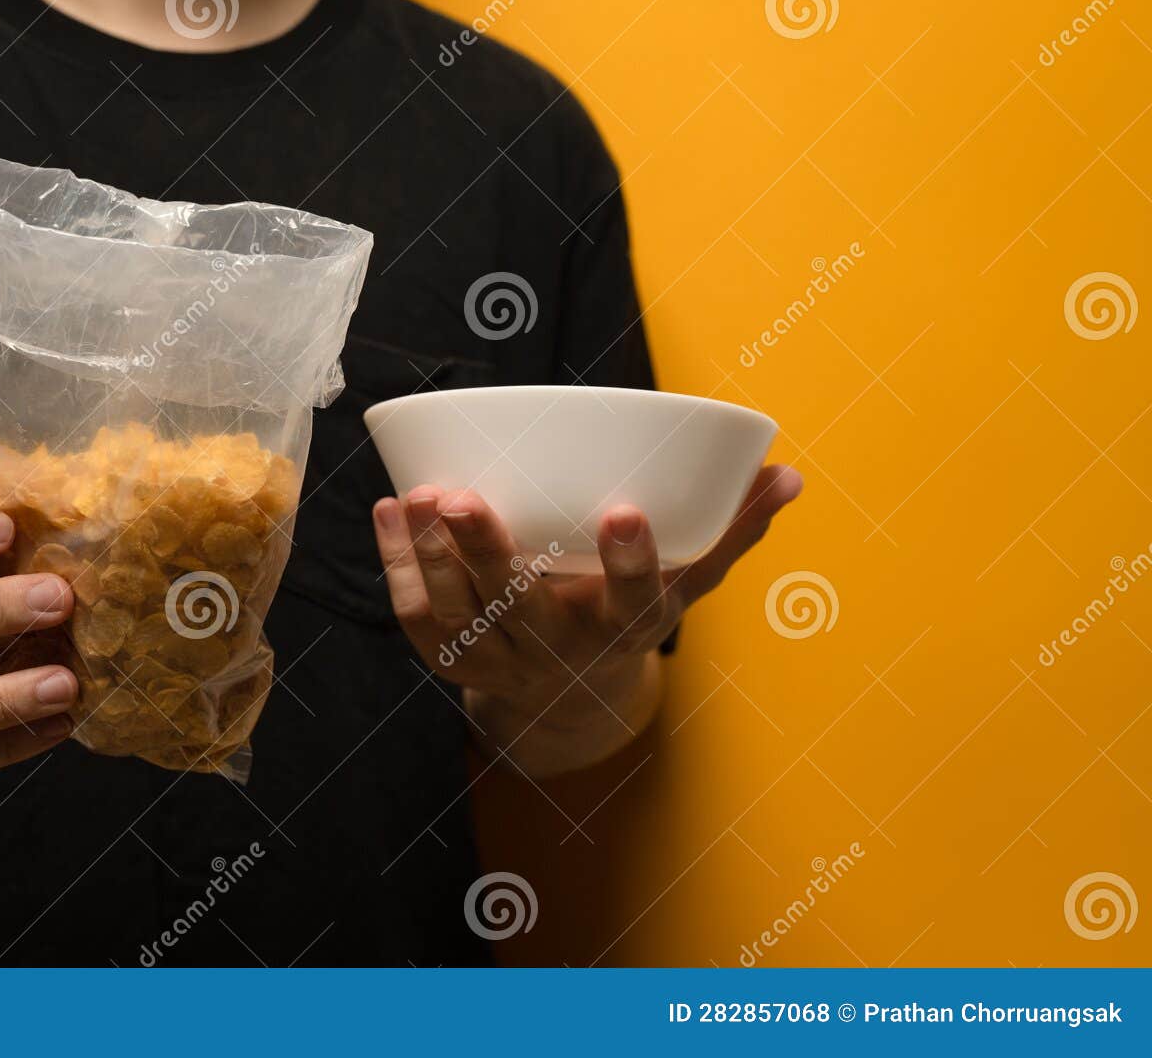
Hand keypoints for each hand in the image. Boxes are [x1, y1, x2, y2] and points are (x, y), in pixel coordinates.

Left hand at [371, 465, 801, 766]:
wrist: (571, 701)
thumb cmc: (629, 615)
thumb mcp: (687, 585)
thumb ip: (728, 531)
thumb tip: (786, 475)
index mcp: (625, 628)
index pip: (636, 601)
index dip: (632, 561)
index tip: (623, 510)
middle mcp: (561, 649)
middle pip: (520, 608)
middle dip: (488, 554)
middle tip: (462, 498)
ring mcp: (502, 660)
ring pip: (459, 615)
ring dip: (432, 557)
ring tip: (419, 496)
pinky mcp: (456, 661)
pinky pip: (422, 620)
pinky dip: (399, 568)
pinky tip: (390, 511)